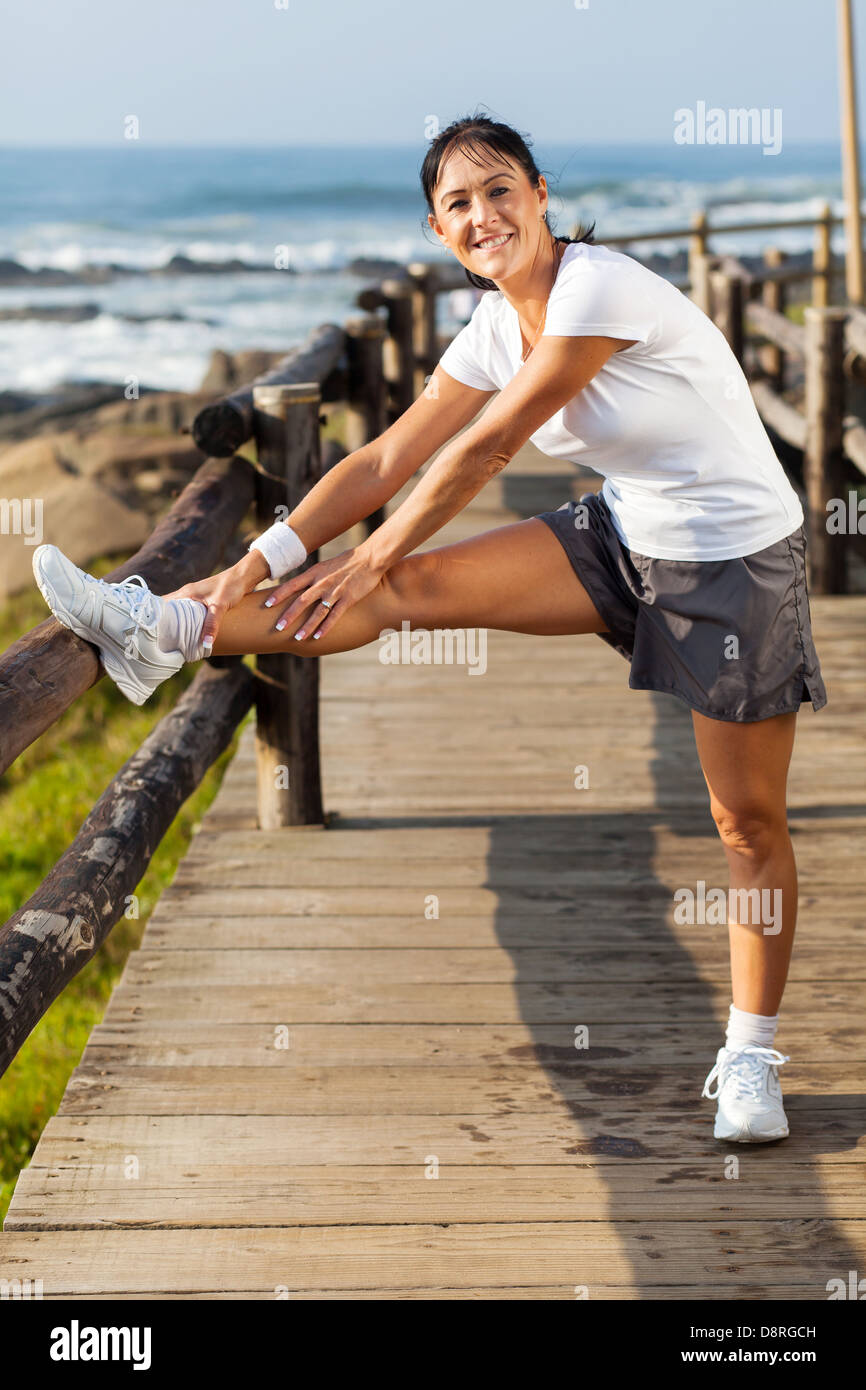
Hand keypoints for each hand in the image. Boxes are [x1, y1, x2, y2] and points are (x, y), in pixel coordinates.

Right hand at [161, 552, 267, 647]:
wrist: (244, 576)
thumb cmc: (230, 587)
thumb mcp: (219, 607)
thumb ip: (212, 624)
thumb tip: (205, 644)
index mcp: (186, 592)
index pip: (163, 604)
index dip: (157, 616)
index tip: (153, 631)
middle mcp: (188, 593)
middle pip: (170, 609)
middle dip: (166, 622)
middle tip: (163, 639)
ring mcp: (195, 596)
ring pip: (181, 610)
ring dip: (178, 622)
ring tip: (174, 638)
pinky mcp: (204, 600)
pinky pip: (190, 611)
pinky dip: (188, 620)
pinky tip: (191, 631)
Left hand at [263, 546, 383, 640]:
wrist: (370, 558)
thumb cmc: (348, 561)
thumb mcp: (326, 565)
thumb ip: (314, 576)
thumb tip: (303, 583)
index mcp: (315, 573)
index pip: (292, 584)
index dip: (279, 595)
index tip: (266, 604)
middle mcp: (322, 582)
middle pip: (301, 601)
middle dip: (288, 616)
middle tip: (278, 628)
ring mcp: (335, 591)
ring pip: (317, 612)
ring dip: (306, 626)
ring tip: (297, 638)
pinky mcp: (348, 599)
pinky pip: (334, 616)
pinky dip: (326, 627)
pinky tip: (318, 637)